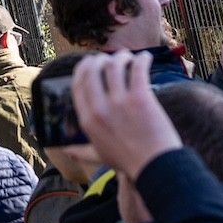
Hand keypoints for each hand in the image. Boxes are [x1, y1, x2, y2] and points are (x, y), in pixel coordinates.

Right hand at [70, 52, 179, 181]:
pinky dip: (142, 59)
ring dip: (122, 56)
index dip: (84, 68)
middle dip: (101, 59)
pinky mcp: (140, 98)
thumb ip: (81, 151)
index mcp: (88, 120)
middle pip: (93, 69)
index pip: (78, 84)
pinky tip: (146, 58)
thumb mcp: (99, 155)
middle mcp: (100, 109)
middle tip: (111, 58)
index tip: (91, 63)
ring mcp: (120, 102)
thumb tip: (66, 151)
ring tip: (130, 58)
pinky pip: (138, 68)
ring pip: (115, 65)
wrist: (155, 166)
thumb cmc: (128, 162)